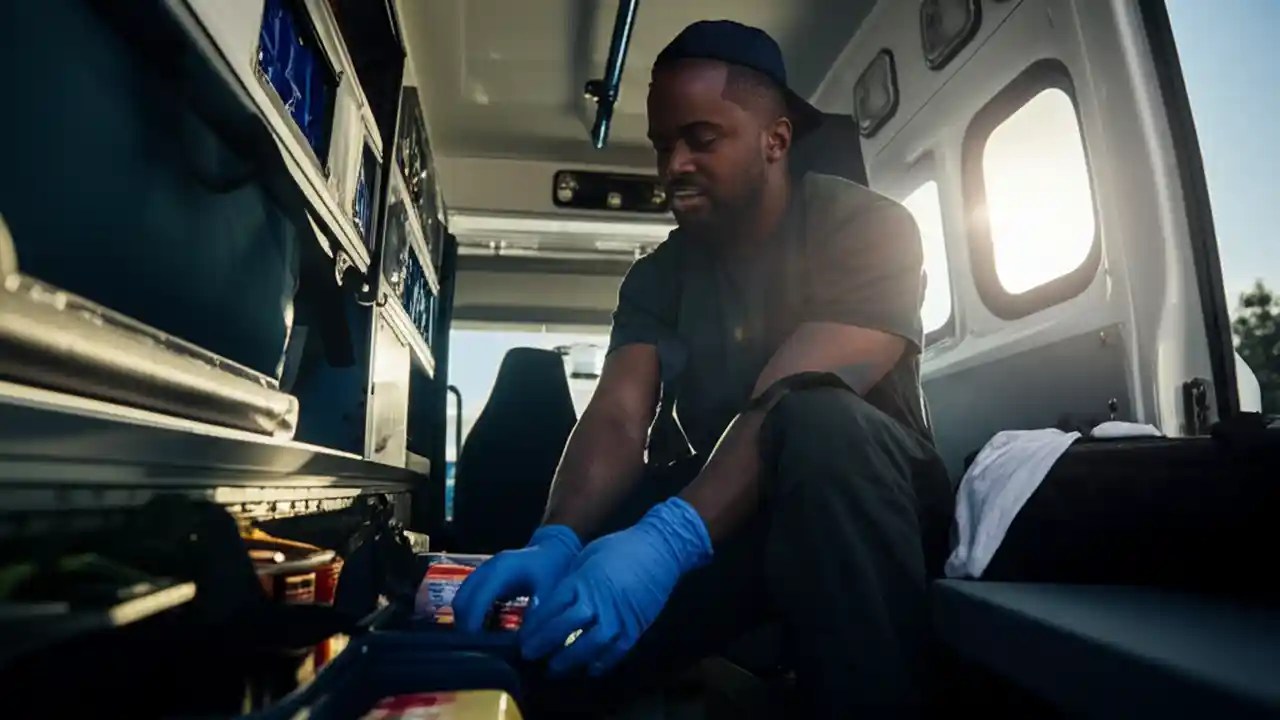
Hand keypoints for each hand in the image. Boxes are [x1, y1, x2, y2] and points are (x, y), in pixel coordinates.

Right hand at [451, 525, 581, 633]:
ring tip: (478, 643)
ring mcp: (483, 572)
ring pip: (462, 599)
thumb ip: (537, 612)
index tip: (475, 646)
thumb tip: (524, 639)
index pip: (476, 598)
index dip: (472, 623)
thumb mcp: (550, 590)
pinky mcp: (484, 578)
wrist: (554, 549)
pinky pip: (469, 597)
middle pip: (462, 600)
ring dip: (465, 620)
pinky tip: (483, 630)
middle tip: (475, 649)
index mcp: (500, 571)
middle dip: (464, 625)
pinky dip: (471, 614)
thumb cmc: (553, 568)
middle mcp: (486, 569)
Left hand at [517, 497, 712, 676]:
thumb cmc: (619, 547)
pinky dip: (601, 663)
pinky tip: (589, 669)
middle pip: (564, 629)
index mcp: (582, 581)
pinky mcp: (635, 627)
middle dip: (544, 644)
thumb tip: (552, 602)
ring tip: (555, 668)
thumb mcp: (586, 558)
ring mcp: (618, 616)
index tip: (522, 638)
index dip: (534, 627)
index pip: (551, 609)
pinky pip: (615, 651)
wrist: (660, 548)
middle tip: (529, 656)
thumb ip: (571, 582)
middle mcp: (598, 601)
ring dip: (569, 660)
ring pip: (589, 646)